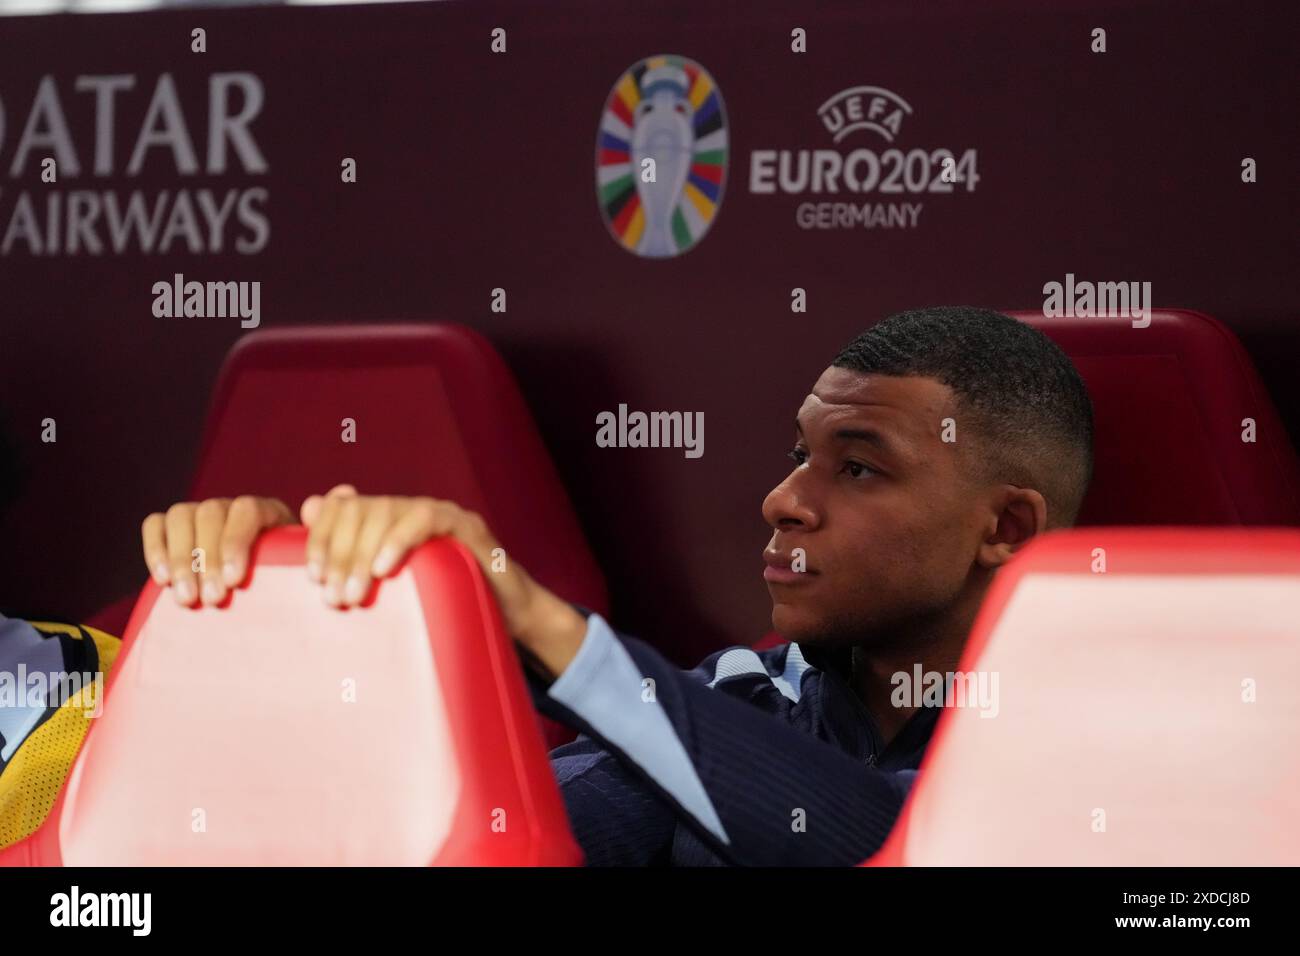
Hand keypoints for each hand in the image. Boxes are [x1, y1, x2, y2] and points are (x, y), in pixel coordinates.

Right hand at [141, 494, 294, 605]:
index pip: (246, 511)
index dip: (236, 542)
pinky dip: (155, 549)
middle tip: (213, 599)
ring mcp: (198, 512)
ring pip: (181, 517)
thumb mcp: (297, 563)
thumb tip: (311, 533)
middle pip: (210, 515)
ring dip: (182, 560)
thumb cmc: (282, 576)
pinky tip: (162, 580)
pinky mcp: (172, 524)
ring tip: (188, 599)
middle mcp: (229, 506)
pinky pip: (156, 524)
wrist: (260, 580)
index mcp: (264, 510)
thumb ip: (304, 550)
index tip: (235, 581)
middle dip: (208, 560)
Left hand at [301, 489, 586, 676]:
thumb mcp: (389, 588)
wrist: (507, 615)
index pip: (341, 507)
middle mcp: (409, 509)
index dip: (321, 536)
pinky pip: (426, 518)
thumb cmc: (443, 605)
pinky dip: (400, 539)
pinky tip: (385, 569)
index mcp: (387, 520)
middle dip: (340, 553)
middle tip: (332, 598)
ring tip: (352, 596)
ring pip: (387, 512)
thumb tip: (308, 507)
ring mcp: (438, 513)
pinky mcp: (465, 524)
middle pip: (360, 509)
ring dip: (362, 554)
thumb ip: (352, 553)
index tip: (313, 577)